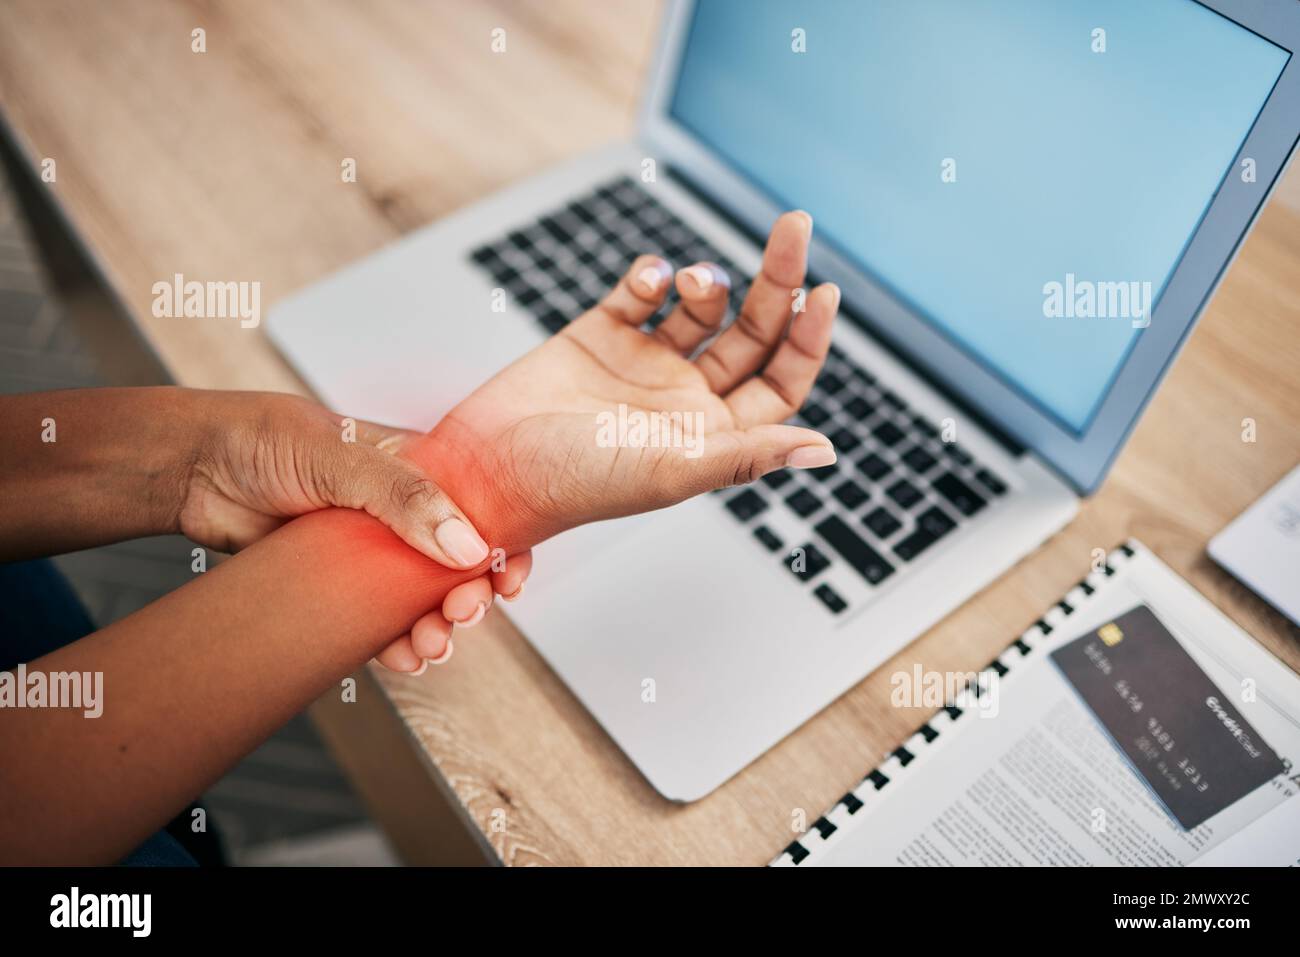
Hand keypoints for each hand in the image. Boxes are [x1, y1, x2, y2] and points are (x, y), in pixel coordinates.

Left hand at [176, 391, 530, 670]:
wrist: (191, 470)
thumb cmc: (263, 439)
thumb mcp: (341, 457)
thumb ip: (406, 497)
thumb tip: (466, 545)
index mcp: (417, 468)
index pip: (482, 508)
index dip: (503, 546)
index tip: (508, 579)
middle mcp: (401, 512)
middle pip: (457, 565)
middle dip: (468, 597)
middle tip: (461, 616)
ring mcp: (369, 551)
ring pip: (420, 600)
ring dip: (436, 628)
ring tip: (428, 647)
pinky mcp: (337, 584)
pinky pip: (377, 622)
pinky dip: (395, 645)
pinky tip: (400, 657)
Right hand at [414, 210, 838, 554]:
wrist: (483, 466)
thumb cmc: (574, 483)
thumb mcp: (671, 471)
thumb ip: (747, 455)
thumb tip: (827, 451)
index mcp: (712, 435)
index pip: (782, 382)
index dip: (808, 339)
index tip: (824, 290)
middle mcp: (686, 399)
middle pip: (753, 333)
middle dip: (778, 282)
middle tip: (793, 226)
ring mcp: (645, 364)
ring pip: (702, 308)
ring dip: (709, 283)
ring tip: (691, 281)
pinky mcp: (600, 334)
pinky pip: (641, 293)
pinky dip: (651, 275)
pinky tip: (647, 278)